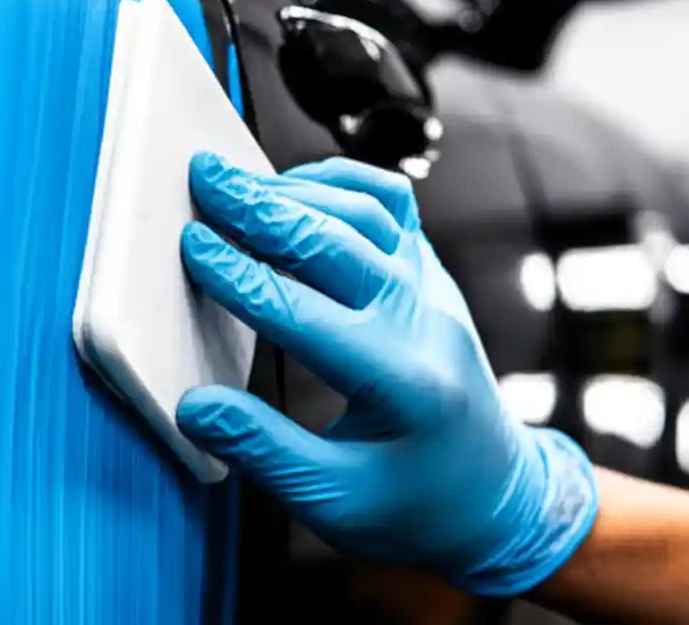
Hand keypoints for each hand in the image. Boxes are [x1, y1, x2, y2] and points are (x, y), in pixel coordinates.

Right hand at [175, 153, 596, 595]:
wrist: (497, 499)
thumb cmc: (420, 509)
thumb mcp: (334, 501)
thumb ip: (263, 449)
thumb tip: (196, 406)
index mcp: (402, 382)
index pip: (302, 311)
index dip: (238, 275)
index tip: (191, 244)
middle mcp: (424, 323)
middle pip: (334, 243)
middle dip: (260, 208)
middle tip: (205, 179)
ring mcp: (433, 293)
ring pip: (366, 214)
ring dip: (297, 191)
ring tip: (238, 181)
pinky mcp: (431, 280)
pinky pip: (395, 210)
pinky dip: (346, 184)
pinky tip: (301, 183)